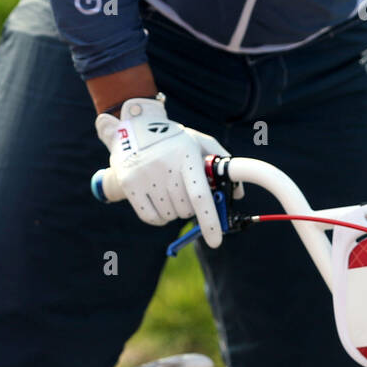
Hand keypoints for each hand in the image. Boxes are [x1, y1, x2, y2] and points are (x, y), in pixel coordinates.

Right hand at [95, 96, 228, 246]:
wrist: (134, 124)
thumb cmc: (173, 138)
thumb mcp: (199, 141)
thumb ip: (222, 163)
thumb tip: (237, 194)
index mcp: (187, 156)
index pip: (200, 196)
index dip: (210, 222)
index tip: (216, 241)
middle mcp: (165, 166)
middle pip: (186, 209)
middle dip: (192, 208)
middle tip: (187, 193)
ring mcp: (145, 175)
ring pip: (170, 215)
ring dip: (175, 211)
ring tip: (171, 191)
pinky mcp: (129, 183)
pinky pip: (150, 217)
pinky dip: (160, 218)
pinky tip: (160, 204)